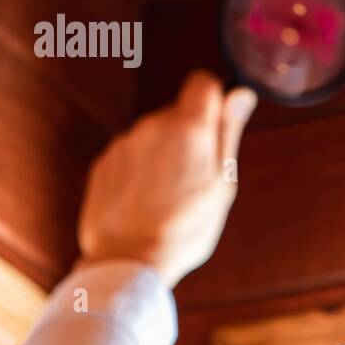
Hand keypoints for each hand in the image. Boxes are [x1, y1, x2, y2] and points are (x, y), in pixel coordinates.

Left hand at [77, 72, 256, 287]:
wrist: (129, 260)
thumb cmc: (185, 227)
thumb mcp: (222, 183)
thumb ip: (228, 133)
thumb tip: (240, 94)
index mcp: (188, 128)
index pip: (203, 83)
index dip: (214, 101)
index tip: (217, 129)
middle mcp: (152, 126)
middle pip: (178, 114)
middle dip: (189, 137)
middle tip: (195, 181)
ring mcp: (124, 143)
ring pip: (154, 137)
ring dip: (164, 156)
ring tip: (167, 198)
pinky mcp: (103, 163)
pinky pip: (131, 155)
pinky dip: (140, 172)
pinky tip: (144, 203)